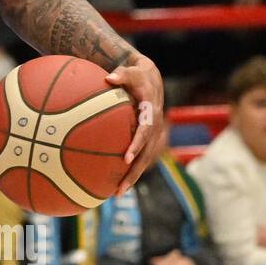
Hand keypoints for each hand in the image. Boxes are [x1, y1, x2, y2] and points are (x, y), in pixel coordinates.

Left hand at [105, 53, 166, 193]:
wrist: (152, 79)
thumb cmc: (137, 75)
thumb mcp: (131, 71)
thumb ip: (121, 74)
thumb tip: (109, 77)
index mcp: (152, 113)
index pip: (146, 132)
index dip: (137, 145)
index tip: (125, 158)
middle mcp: (156, 127)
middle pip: (147, 155)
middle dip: (134, 172)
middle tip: (120, 189)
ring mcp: (155, 135)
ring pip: (145, 161)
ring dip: (133, 177)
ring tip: (117, 193)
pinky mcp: (149, 140)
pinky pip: (141, 158)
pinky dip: (131, 170)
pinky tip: (116, 181)